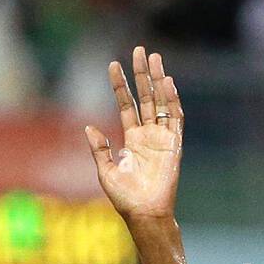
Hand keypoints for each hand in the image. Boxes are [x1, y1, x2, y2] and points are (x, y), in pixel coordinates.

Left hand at [85, 46, 182, 220]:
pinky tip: (166, 83)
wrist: (143, 213)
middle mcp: (148, 135)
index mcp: (132, 139)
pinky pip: (174, 118)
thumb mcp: (105, 171)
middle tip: (139, 51)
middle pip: (145, 97)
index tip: (112, 65)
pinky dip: (171, 101)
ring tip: (154, 59)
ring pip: (160, 102)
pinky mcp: (174, 145)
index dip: (120, 86)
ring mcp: (162, 138)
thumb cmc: (124, 198)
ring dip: (158, 80)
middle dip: (141, 74)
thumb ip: (99, 149)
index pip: (126, 105)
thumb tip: (88, 126)